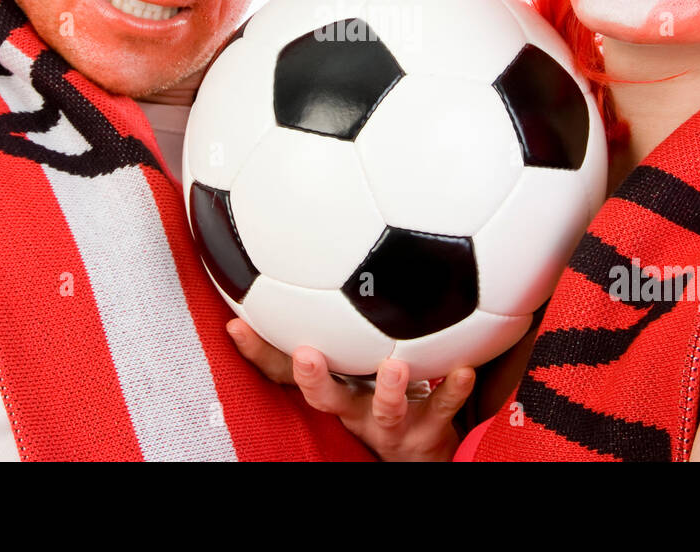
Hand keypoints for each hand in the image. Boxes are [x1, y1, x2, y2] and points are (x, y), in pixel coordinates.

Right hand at [226, 318, 475, 460]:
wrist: (422, 446)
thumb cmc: (382, 387)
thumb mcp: (351, 358)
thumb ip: (331, 315)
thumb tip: (306, 253)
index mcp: (334, 386)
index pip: (284, 370)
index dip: (257, 350)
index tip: (234, 325)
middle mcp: (355, 408)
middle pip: (325, 399)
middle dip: (312, 379)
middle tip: (306, 355)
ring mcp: (390, 422)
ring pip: (385, 411)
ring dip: (389, 390)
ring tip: (395, 366)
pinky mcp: (428, 428)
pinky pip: (443, 407)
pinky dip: (454, 388)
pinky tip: (465, 368)